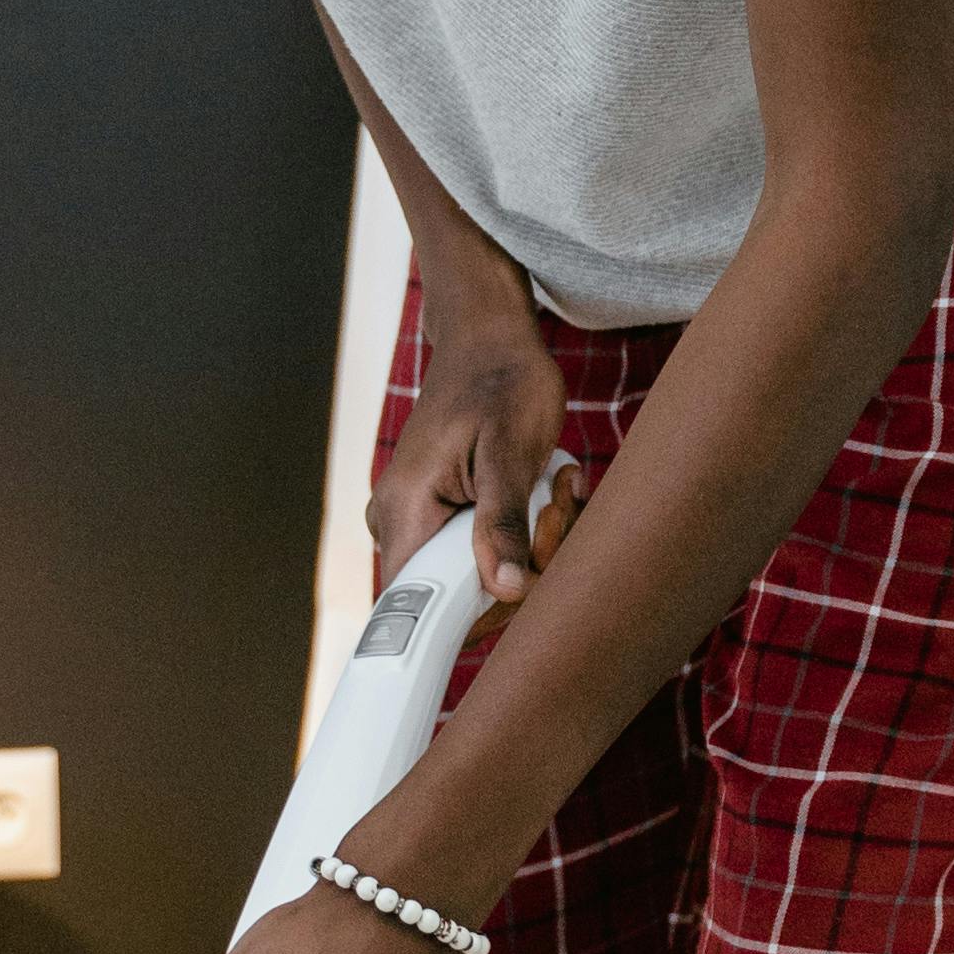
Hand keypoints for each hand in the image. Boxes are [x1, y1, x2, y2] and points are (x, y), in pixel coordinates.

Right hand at [372, 252, 585, 602]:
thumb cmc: (502, 381)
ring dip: (532, 545)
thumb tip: (507, 590)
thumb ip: (503, 523)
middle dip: (524, 567)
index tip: (527, 576)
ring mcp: (418, 520)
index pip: (417, 607)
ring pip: (481, 576)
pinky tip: (543, 492)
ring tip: (553, 488)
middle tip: (555, 507)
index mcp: (404, 510)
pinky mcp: (441, 516)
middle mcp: (398, 523)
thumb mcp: (510, 450)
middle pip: (460, 596)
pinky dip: (523, 533)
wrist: (489, 338)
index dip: (475, 615)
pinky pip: (484, 552)